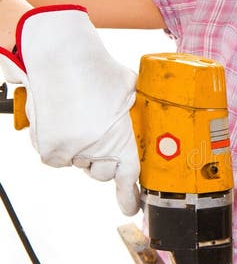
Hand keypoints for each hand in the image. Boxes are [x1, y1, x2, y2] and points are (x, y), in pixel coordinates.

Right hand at [0, 5, 139, 214]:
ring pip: (78, 162)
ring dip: (80, 148)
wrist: (61, 55)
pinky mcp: (50, 149)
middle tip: (98, 134)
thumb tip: (159, 112)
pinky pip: (58, 158)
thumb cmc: (97, 69)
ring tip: (79, 117)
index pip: (129, 175)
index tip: (132, 208)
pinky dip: (59, 144)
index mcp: (120, 139)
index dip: (130, 196)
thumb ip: (140, 109)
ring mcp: (72, 151)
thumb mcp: (131, 88)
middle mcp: (96, 150)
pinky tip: (63, 120)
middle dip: (102, 160)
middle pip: (101, 172)